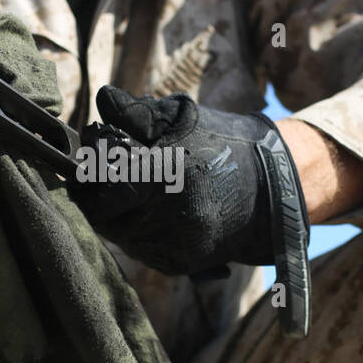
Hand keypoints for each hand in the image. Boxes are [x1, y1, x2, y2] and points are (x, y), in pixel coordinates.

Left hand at [69, 86, 308, 277]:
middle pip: (103, 215)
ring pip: (118, 235)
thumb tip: (103, 98)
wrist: (272, 189)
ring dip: (115, 215)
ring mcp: (175, 245)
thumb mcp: (184, 116)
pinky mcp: (179, 264)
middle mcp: (170, 216)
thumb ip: (138, 112)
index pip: (105, 182)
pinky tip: (149, 213)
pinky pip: (138, 250)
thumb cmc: (222, 144)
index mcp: (169, 173)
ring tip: (131, 192)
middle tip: (104, 177)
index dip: (91, 172)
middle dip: (98, 195)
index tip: (90, 158)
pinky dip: (134, 232)